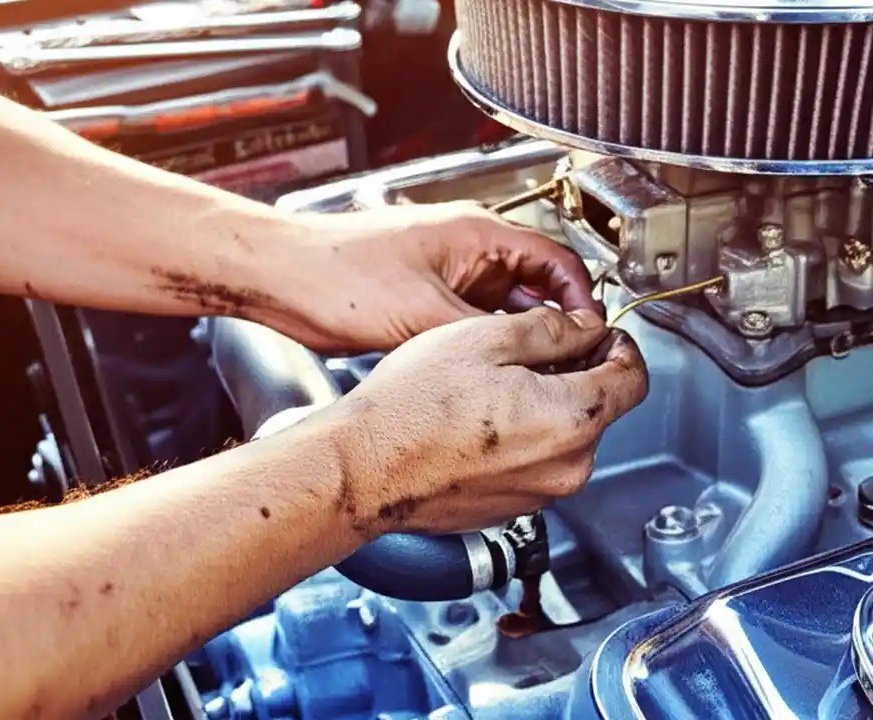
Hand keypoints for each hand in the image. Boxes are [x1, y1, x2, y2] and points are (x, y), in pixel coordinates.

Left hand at [265, 202, 599, 351]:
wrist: (280, 278)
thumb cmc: (336, 275)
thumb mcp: (426, 314)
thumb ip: (489, 331)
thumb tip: (536, 350)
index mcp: (479, 234)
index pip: (558, 260)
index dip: (582, 301)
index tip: (592, 335)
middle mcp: (468, 248)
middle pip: (538, 285)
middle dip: (556, 323)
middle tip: (569, 361)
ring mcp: (448, 271)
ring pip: (507, 306)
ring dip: (521, 336)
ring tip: (534, 371)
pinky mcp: (427, 295)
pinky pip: (475, 319)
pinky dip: (490, 342)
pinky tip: (491, 371)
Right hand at [320, 306, 646, 535]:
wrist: (364, 468)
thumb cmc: (413, 408)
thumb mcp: (488, 340)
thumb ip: (554, 331)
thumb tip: (588, 328)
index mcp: (573, 419)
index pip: (635, 378)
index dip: (621, 347)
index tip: (603, 334)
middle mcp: (570, 466)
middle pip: (601, 408)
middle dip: (579, 374)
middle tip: (534, 350)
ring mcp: (543, 493)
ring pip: (569, 437)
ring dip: (549, 406)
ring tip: (495, 385)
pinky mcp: (515, 508)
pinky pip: (538, 463)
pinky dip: (524, 437)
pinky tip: (481, 419)